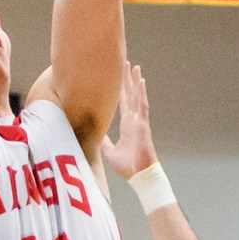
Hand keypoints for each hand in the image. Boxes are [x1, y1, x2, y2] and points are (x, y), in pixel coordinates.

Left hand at [102, 63, 157, 178]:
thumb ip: (103, 141)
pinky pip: (142, 106)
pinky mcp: (143, 125)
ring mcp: (139, 121)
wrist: (139, 176)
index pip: (122, 103)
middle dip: (126, 80)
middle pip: (129, 95)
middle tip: (124, 63)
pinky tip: (140, 81)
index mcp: (126, 125)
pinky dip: (141, 93)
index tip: (116, 78)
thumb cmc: (128, 166)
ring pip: (137, 96)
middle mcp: (133, 120)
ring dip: (135, 81)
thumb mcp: (110, 151)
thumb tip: (94, 134)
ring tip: (134, 67)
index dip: (120, 90)